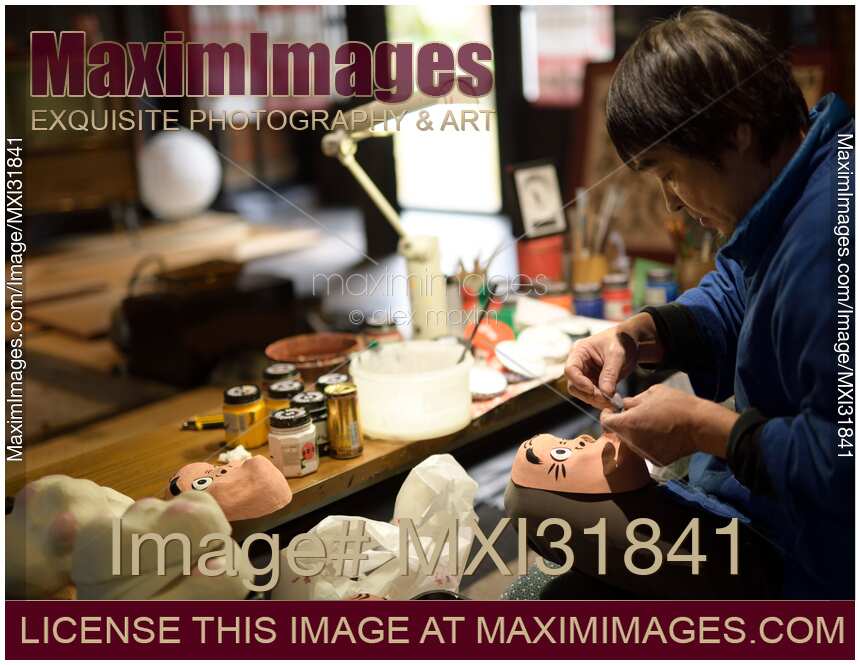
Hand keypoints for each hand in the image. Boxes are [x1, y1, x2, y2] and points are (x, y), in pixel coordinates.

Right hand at [565, 329, 637, 408]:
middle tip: (607, 400)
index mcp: (579, 352)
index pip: (570, 370)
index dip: (579, 382)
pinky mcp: (594, 382)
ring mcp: (585, 375)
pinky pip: (593, 395)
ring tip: (613, 402)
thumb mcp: (617, 355)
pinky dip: (602, 400)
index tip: (593, 390)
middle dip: (589, 394)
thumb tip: (606, 394)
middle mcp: (579, 364)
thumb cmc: (621, 341)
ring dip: (596, 400)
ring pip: (583, 393)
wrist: (629, 342)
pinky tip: (614, 401)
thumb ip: (610, 374)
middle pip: (574, 385)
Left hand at [599, 384, 738, 464]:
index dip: (608, 414)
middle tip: (636, 415)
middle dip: (623, 423)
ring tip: (651, 424)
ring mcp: (644, 453)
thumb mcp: (653, 393)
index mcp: (628, 423)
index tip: (613, 410)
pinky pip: (646, 450)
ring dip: (635, 434)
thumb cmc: (677, 405)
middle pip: (618, 433)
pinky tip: (662, 435)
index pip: (605, 421)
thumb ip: (634, 400)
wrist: (701, 426)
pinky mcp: (655, 460)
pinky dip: (649, 443)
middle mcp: (632, 441)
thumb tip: (625, 405)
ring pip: (632, 442)